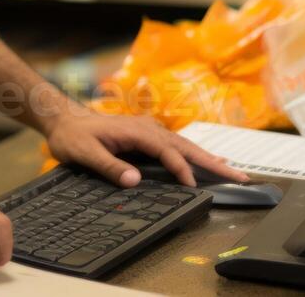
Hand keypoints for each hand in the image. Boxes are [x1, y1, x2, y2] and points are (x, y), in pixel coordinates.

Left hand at [43, 109, 249, 187]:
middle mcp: (149, 128)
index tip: (192, 186)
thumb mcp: (85, 153)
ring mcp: (150, 130)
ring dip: (209, 159)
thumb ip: (110, 166)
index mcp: (138, 131)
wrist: (64, 119)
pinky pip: (177, 146)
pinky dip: (195, 155)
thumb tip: (135, 181)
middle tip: (240, 176)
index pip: (168, 152)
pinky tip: (206, 161)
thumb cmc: (73, 137)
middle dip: (214, 162)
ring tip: (233, 171)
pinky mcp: (148, 135)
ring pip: (186, 145)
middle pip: (188, 146)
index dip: (182, 169)